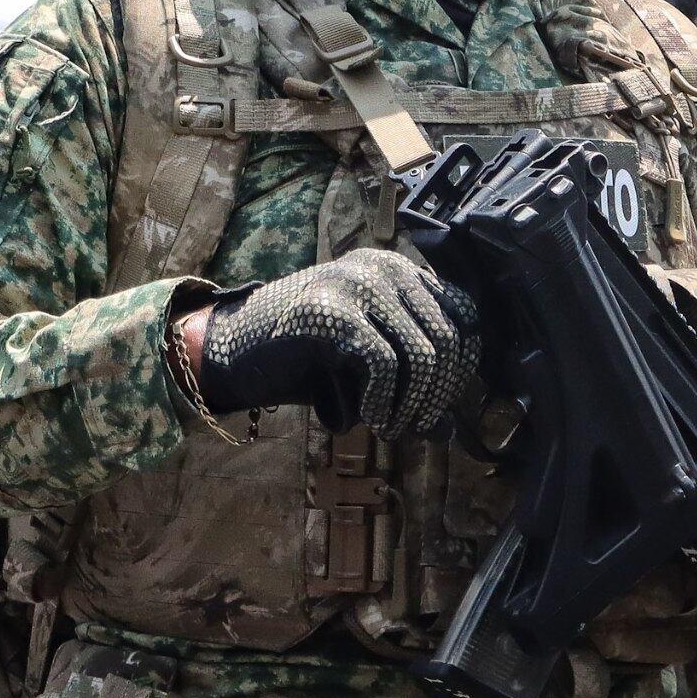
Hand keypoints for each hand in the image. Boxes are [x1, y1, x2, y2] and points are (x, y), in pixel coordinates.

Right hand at [194, 249, 479, 438]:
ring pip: (424, 355)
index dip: (461, 369)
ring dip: (413, 407)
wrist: (231, 351)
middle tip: (411, 427)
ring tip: (389, 428)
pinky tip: (371, 421)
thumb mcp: (365, 370)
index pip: (465, 315)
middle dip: (437, 396)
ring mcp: (355, 284)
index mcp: (397, 271)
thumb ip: (409, 388)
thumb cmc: (305, 362)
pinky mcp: (332, 311)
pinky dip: (385, 404)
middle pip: (450, 339)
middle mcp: (383, 268)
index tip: (436, 405)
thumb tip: (450, 429)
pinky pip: (385, 365)